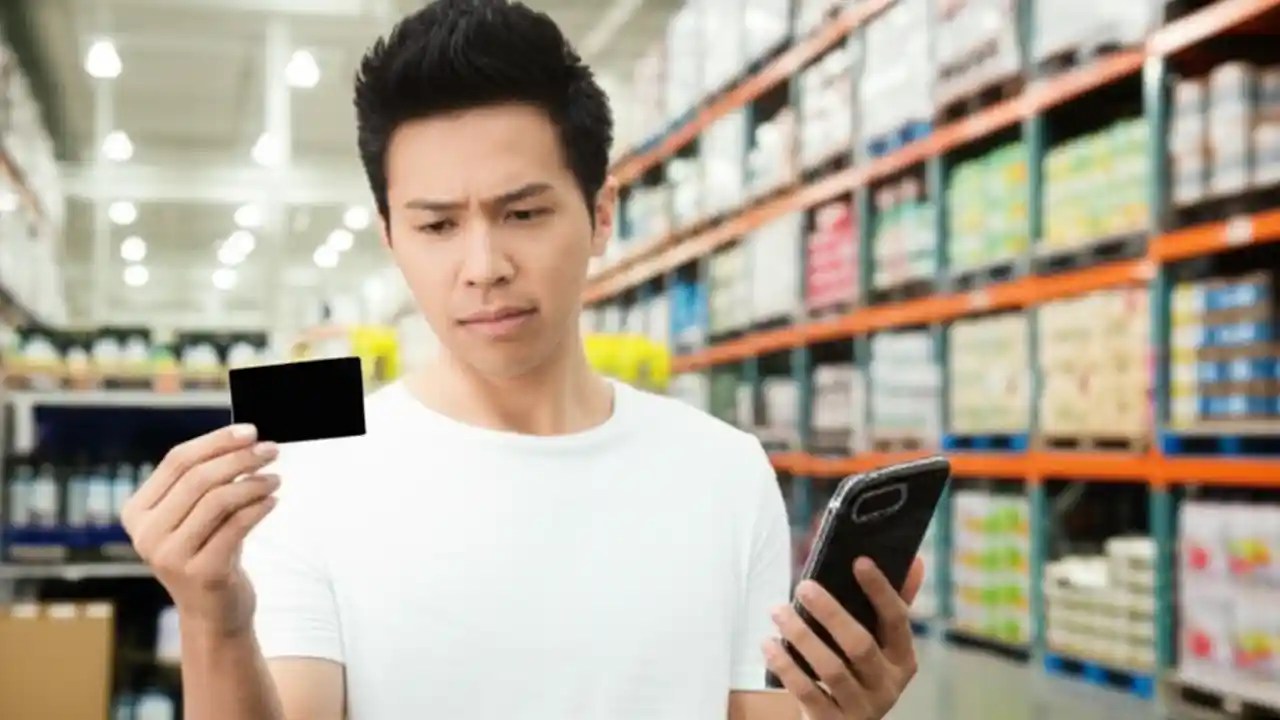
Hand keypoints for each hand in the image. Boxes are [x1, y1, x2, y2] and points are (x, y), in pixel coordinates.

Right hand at [122, 424, 280, 637]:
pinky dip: (259, 507)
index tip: (250, 430)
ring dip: (253, 482)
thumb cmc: (209, 552)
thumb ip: (205, 481)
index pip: (177, 461)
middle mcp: (146, 534)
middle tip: (272, 450)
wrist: (213, 612)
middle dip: (240, 457)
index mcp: (137, 512)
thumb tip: (244, 437)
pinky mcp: (200, 572)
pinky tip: (273, 501)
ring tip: (275, 478)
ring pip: (218, 499)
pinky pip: (236, 525)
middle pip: (198, 477)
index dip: (216, 440)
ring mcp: (170, 555)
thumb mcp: (197, 516)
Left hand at [764, 557, 924, 719]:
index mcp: (902, 659)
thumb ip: (892, 605)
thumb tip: (915, 562)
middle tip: (803, 586)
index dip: (881, 591)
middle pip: (860, 645)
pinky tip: (770, 644)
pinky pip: (807, 692)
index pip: (897, 620)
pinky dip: (786, 666)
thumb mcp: (879, 645)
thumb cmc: (858, 673)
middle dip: (831, 612)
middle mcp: (887, 686)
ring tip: (778, 611)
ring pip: (831, 668)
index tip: (859, 561)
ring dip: (802, 636)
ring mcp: (861, 708)